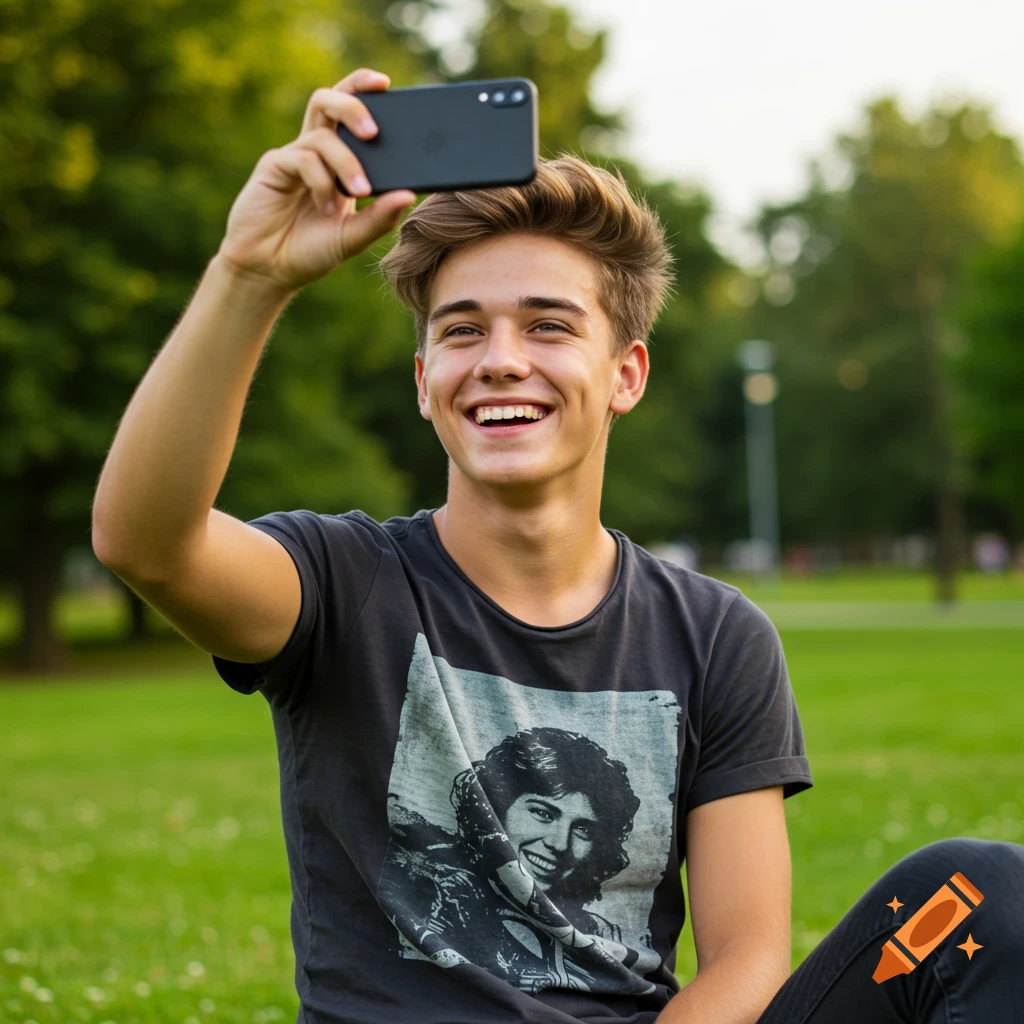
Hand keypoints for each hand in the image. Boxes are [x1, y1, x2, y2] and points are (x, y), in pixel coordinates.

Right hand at [216, 67, 415, 293]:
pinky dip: (322, 181)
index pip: (349, 113)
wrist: (269, 270)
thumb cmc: (310, 252)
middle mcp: (315, 152)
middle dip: (353, 105)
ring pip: (322, 133)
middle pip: (329, 102)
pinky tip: (326, 207)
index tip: (387, 84)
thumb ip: (380, 217)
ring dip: (346, 160)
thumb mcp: (354, 237)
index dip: (363, 90)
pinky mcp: (273, 167)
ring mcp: (293, 157)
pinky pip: (303, 159)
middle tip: (374, 132)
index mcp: (336, 161)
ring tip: (359, 191)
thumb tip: (411, 194)